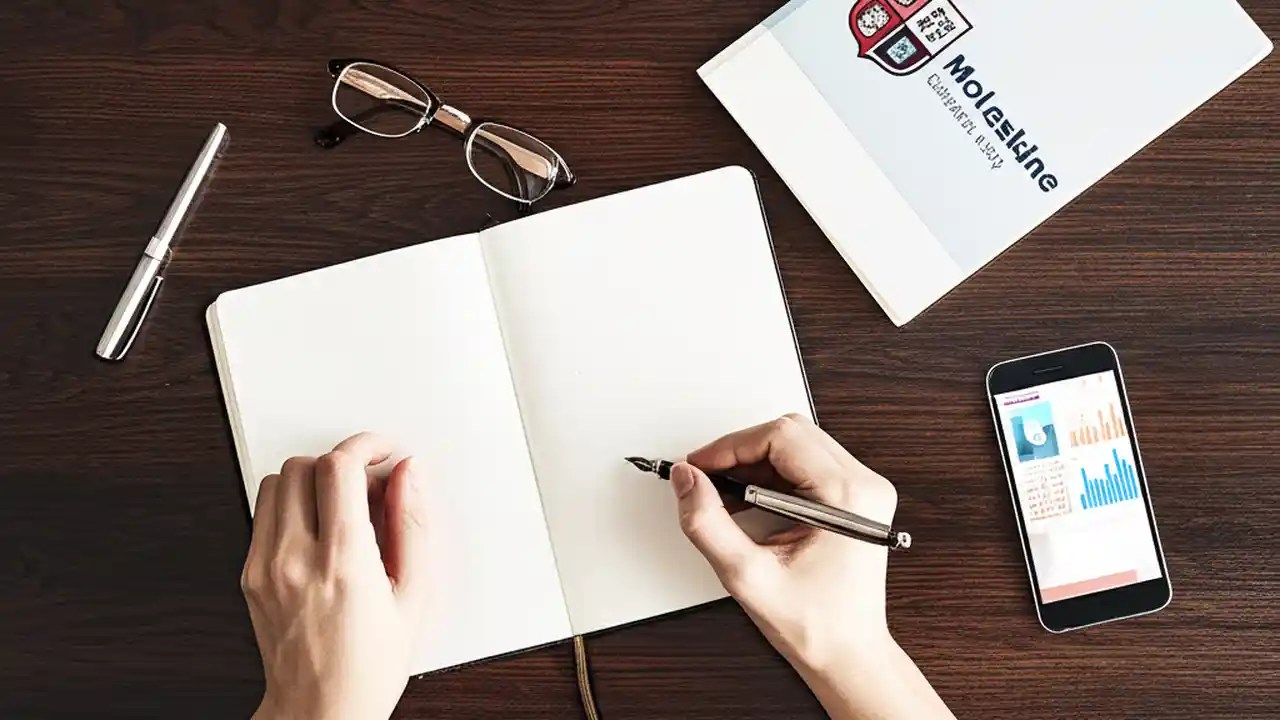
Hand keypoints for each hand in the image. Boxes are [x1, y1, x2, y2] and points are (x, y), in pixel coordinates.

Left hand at [241, 433, 429, 719]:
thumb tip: (409, 474)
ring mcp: (265, 566)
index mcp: (344, 564)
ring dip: (312, 481)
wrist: (319, 711)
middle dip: (341, 463)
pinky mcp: (249, 574)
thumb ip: (413, 524)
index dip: (365, 446)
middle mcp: (296, 560)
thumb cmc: (371, 665)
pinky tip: (318, 531)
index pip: (339, 468)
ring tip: (341, 506)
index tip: (383, 453)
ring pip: (278, 482)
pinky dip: (292, 507)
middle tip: (367, 484)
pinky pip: (265, 513)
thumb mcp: (414, 596)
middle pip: (305, 465)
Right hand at [671, 414, 896, 668]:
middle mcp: (864, 486)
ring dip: (753, 462)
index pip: (781, 437)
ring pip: (796, 444)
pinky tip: (746, 502)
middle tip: (705, 478)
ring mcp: (863, 491)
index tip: (698, 466)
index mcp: (849, 497)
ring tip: (722, 495)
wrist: (850, 656)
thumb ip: (708, 523)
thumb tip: (686, 480)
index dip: (730, 446)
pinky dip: (769, 475)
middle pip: (790, 433)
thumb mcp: (747, 576)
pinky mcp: (853, 499)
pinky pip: (805, 465)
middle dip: (740, 451)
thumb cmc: (817, 626)